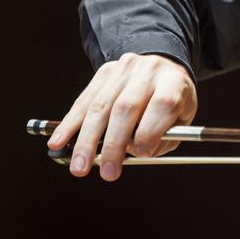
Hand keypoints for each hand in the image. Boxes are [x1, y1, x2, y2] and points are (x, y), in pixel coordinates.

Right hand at [47, 53, 196, 181]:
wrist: (163, 66)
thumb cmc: (172, 100)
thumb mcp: (181, 118)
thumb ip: (163, 138)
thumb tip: (133, 152)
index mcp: (173, 82)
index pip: (163, 104)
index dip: (150, 131)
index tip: (142, 154)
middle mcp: (148, 71)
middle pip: (126, 107)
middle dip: (114, 144)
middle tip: (108, 172)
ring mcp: (124, 69)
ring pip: (100, 106)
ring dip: (87, 141)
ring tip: (80, 167)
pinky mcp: (104, 73)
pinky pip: (83, 101)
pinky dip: (69, 124)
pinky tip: (58, 142)